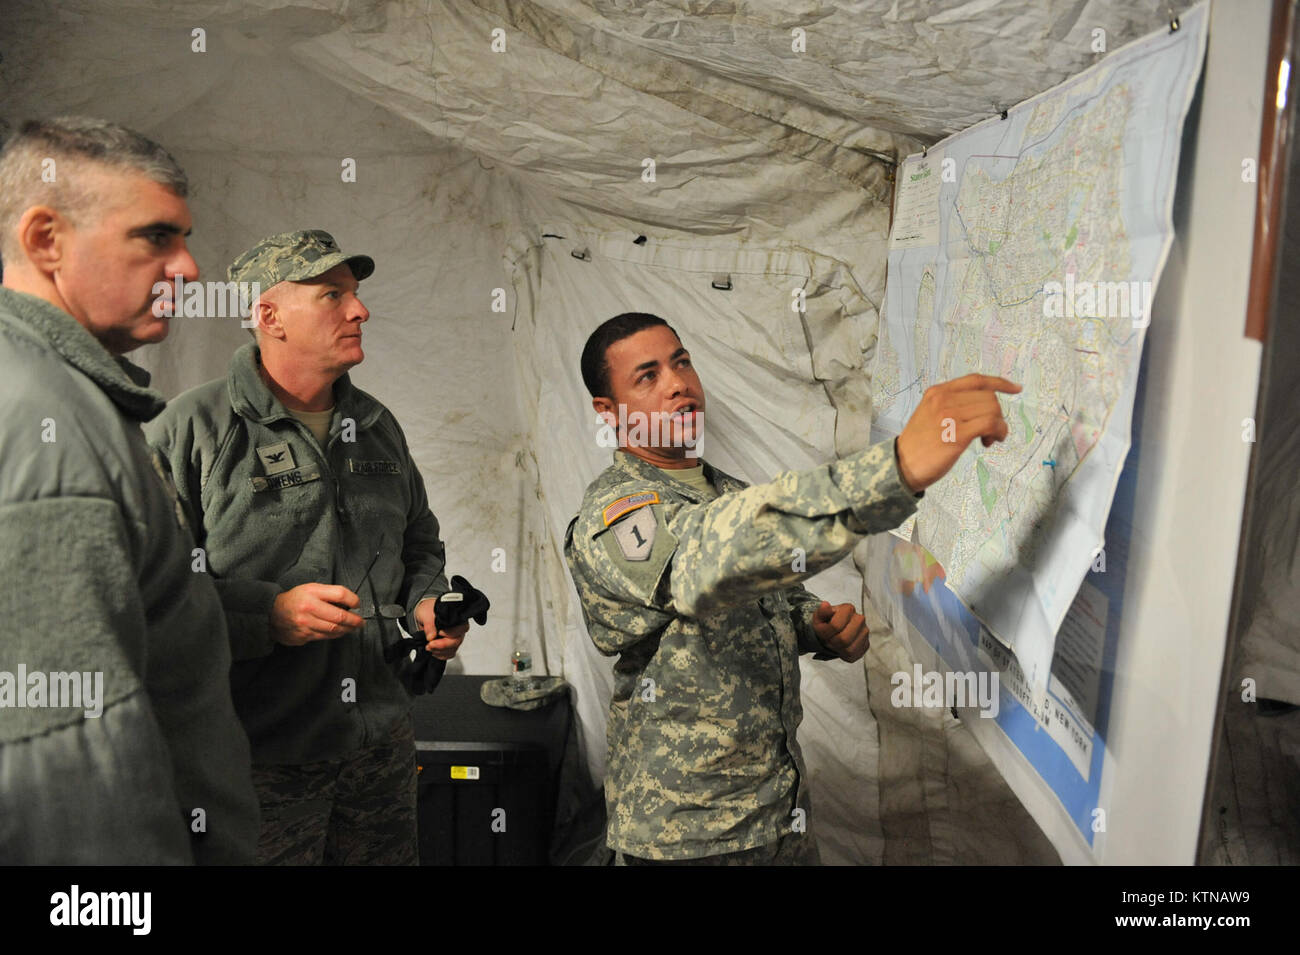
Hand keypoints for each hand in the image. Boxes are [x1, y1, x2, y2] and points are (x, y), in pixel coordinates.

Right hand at [271, 583, 363, 645]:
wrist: (271, 613)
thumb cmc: (295, 599)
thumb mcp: (311, 588)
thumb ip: (329, 593)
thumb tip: (349, 602)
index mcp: (312, 592)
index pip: (340, 594)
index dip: (353, 600)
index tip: (357, 604)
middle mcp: (309, 608)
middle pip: (339, 616)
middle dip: (354, 620)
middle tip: (360, 621)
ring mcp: (305, 624)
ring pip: (334, 629)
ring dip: (347, 630)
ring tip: (353, 628)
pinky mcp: (303, 636)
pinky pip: (325, 637)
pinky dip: (335, 635)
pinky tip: (340, 632)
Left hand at [414, 598, 468, 661]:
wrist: (424, 615)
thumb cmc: (428, 610)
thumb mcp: (425, 614)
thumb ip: (429, 625)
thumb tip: (431, 636)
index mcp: (456, 617)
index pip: (461, 628)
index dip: (450, 633)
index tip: (439, 633)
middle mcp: (458, 628)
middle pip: (457, 641)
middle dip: (442, 645)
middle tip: (430, 644)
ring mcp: (455, 638)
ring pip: (453, 649)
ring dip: (440, 651)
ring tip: (429, 647)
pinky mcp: (450, 645)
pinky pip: (449, 654)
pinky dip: (440, 655)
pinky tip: (433, 651)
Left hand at [811, 601, 869, 662]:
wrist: (833, 629)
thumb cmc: (826, 622)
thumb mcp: (819, 616)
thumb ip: (821, 611)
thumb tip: (825, 605)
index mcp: (848, 609)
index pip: (835, 626)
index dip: (826, 632)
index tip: (824, 631)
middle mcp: (860, 619)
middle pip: (844, 639)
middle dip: (832, 642)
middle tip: (829, 639)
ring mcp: (864, 632)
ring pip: (850, 649)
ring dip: (838, 649)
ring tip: (834, 642)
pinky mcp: (866, 644)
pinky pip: (854, 655)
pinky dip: (844, 654)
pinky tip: (841, 647)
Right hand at [895, 373, 1021, 492]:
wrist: (901, 465)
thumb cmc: (918, 444)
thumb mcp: (929, 414)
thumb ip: (950, 404)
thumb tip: (982, 407)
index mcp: (937, 392)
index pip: (976, 380)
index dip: (999, 383)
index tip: (1015, 389)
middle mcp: (944, 399)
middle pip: (988, 396)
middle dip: (996, 414)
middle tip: (989, 432)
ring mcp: (950, 415)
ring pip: (992, 409)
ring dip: (998, 425)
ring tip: (988, 439)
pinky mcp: (957, 433)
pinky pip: (990, 424)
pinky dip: (998, 432)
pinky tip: (990, 441)